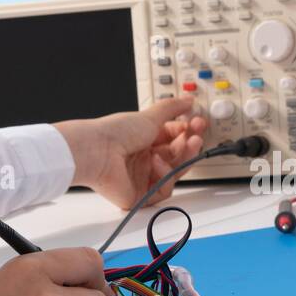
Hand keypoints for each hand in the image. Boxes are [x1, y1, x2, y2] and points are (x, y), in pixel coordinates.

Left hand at [52, 96, 207, 209]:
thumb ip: (172, 108)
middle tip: (197, 136)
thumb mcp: (149, 116)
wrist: (97, 151)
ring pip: (174, 174)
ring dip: (183, 159)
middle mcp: (143, 158)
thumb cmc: (116, 133)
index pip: (173, 138)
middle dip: (189, 145)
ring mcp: (142, 177)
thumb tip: (188, 100)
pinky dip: (164, 175)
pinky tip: (157, 163)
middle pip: (176, 156)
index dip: (187, 132)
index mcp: (144, 139)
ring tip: (188, 144)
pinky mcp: (139, 195)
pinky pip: (163, 190)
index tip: (198, 124)